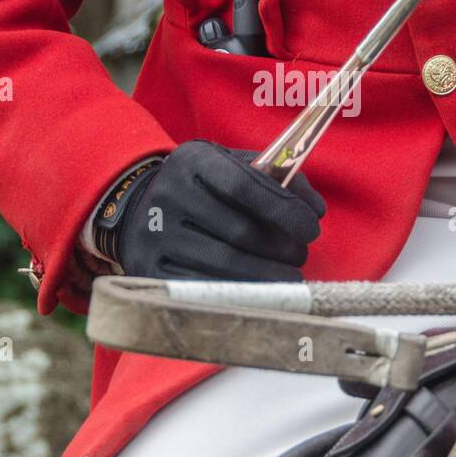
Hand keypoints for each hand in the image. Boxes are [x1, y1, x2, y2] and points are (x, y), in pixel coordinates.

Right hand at [111, 141, 324, 280]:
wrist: (140, 207)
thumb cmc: (205, 189)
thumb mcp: (234, 168)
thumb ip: (279, 179)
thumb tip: (315, 209)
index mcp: (192, 161)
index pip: (245, 186)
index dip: (285, 211)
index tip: (312, 228)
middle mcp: (168, 194)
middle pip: (239, 231)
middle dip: (282, 249)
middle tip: (301, 256)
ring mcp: (154, 234)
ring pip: (224, 265)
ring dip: (268, 277)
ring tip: (289, 279)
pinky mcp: (148, 270)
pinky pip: (202, 288)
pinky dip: (239, 295)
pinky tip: (261, 295)